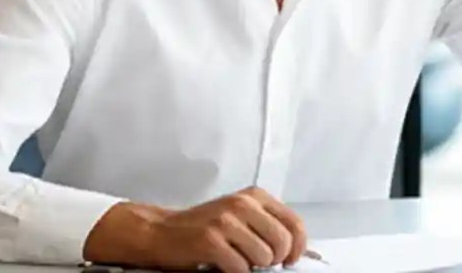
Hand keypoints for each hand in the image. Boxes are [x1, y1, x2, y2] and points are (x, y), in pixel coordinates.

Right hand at [84, 186, 308, 272]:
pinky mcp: (211, 240)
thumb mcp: (240, 216)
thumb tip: (297, 251)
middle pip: (281, 242)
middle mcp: (242, 204)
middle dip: (274, 260)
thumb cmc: (206, 227)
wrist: (163, 232)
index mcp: (255, 196)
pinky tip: (224, 265)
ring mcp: (226, 221)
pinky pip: (240, 268)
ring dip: (252, 267)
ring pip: (263, 257)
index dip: (298, 247)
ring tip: (236, 260)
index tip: (289, 260)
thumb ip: (267, 225)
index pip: (294, 222)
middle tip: (257, 262)